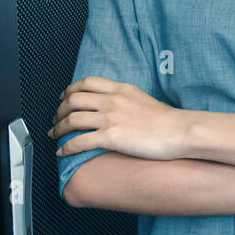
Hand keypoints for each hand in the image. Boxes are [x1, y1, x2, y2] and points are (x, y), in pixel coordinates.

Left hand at [49, 76, 187, 160]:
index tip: (64, 98)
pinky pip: (80, 141)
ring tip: (54, 135)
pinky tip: (62, 152)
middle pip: (74, 100)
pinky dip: (66, 147)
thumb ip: (126, 98)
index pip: (87, 82)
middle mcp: (113, 100)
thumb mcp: (144, 98)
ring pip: (72, 119)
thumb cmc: (168, 120)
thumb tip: (117, 106)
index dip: (70, 90)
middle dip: (59, 110)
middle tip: (55, 119)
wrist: (180, 131)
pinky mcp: (111, 137)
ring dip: (58, 128)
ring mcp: (111, 118)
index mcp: (121, 89)